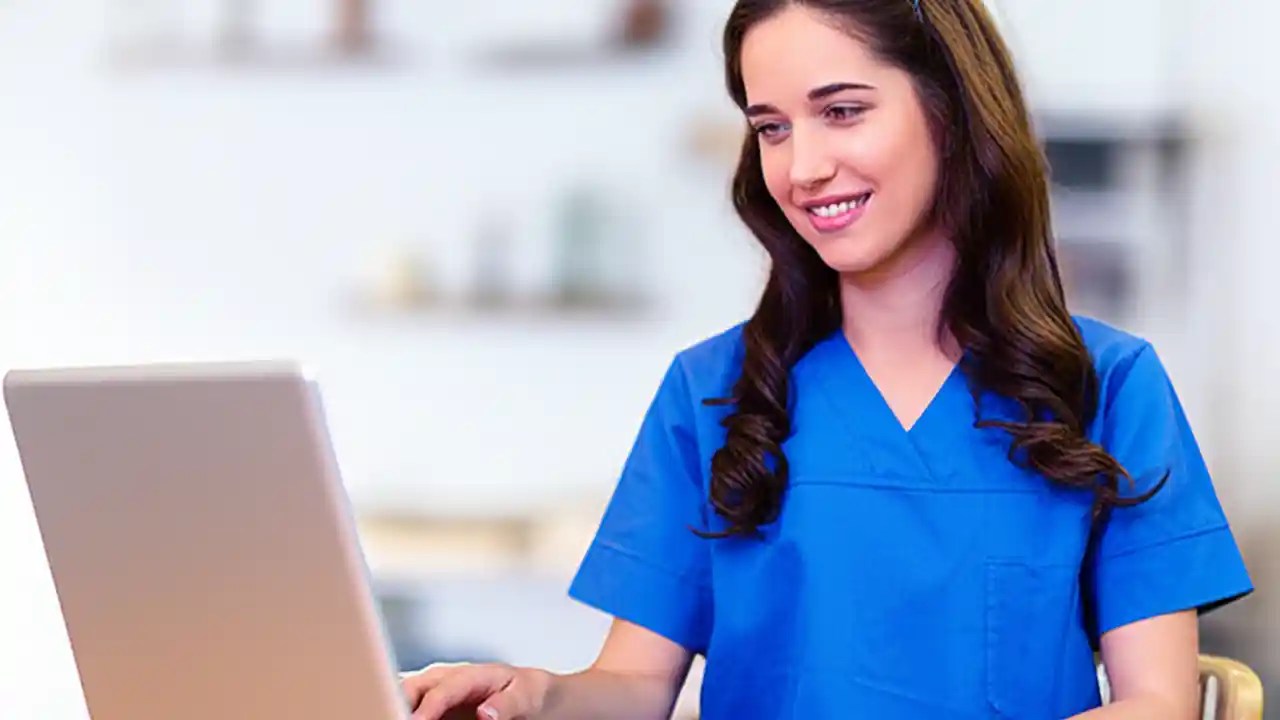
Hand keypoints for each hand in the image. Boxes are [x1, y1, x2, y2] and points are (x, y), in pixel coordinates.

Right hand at [401, 662, 553, 719]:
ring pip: (407, 699)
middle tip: (392, 718)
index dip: (427, 708)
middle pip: (412, 688)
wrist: (533, 697)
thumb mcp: (528, 696)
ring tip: (394, 717)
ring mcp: (439, 697)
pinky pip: (417, 712)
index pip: (442, 689)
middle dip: (398, 703)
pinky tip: (406, 719)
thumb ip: (507, 703)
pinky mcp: (438, 711)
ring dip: (400, 710)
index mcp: (471, 674)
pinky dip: (408, 715)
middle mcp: (449, 682)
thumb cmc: (530, 692)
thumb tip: (485, 713)